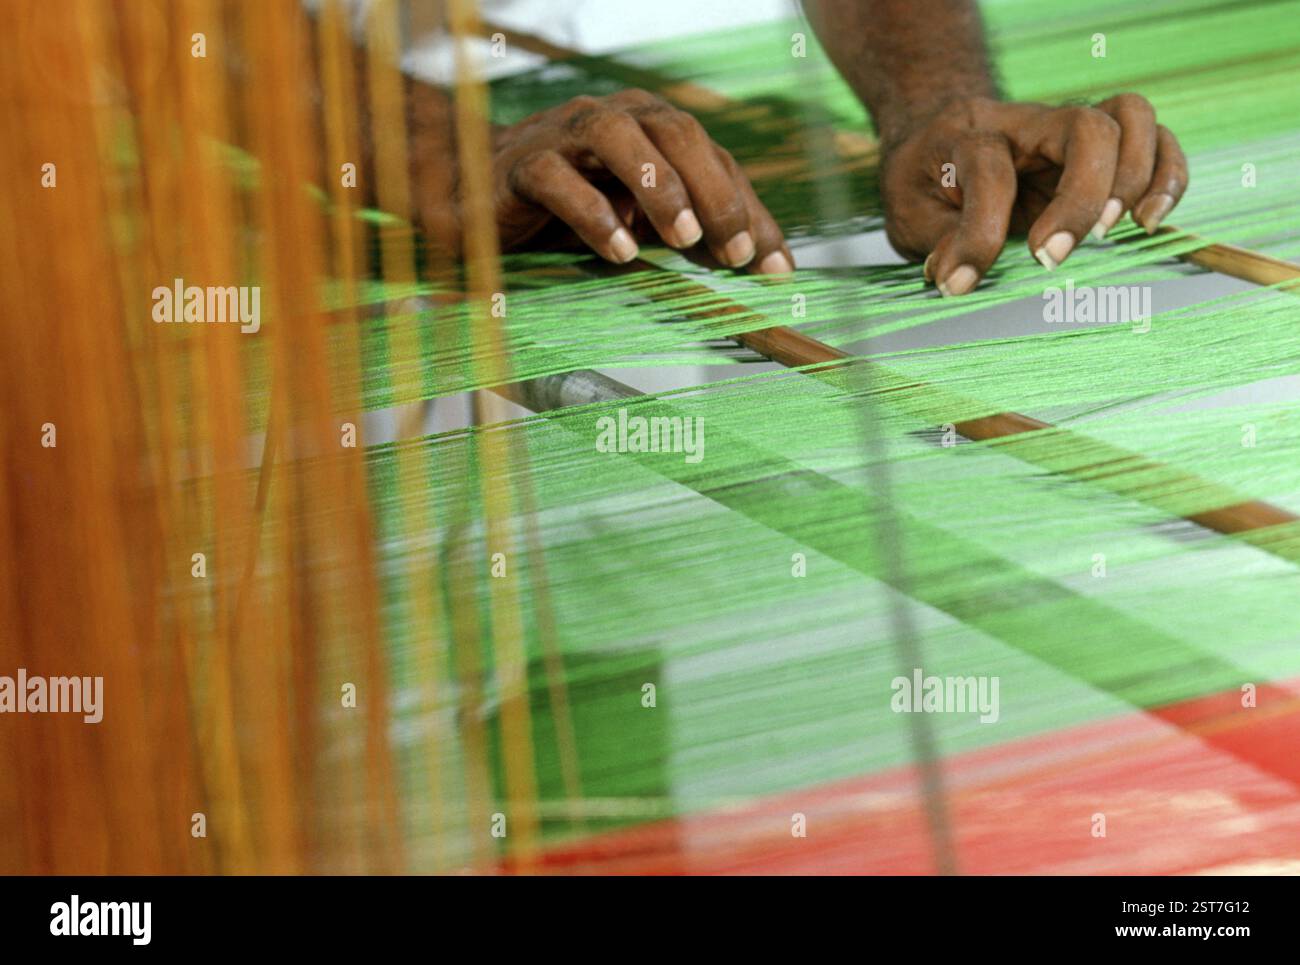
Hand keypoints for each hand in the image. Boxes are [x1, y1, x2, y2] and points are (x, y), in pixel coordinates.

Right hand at [484, 89, 792, 272]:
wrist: (479, 198)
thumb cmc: (570, 206)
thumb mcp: (644, 221)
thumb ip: (699, 234)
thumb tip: (770, 266)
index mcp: (650, 125)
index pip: (713, 157)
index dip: (748, 209)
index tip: (772, 267)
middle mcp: (612, 117)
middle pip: (675, 132)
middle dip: (713, 192)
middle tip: (733, 253)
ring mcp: (564, 136)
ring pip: (618, 137)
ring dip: (659, 187)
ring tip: (683, 240)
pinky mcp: (522, 165)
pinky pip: (559, 179)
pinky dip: (593, 214)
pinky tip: (619, 253)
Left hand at [878, 95, 1188, 294]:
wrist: (934, 140)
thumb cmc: (924, 181)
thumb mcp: (909, 214)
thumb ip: (936, 240)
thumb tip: (958, 277)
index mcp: (969, 134)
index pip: (989, 171)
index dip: (977, 234)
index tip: (959, 282)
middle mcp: (1028, 123)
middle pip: (1085, 128)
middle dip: (1082, 197)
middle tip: (1053, 255)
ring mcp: (1067, 129)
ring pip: (1131, 118)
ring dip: (1139, 178)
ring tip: (1122, 233)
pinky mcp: (1098, 146)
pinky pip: (1156, 140)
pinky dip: (1168, 176)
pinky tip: (1149, 223)